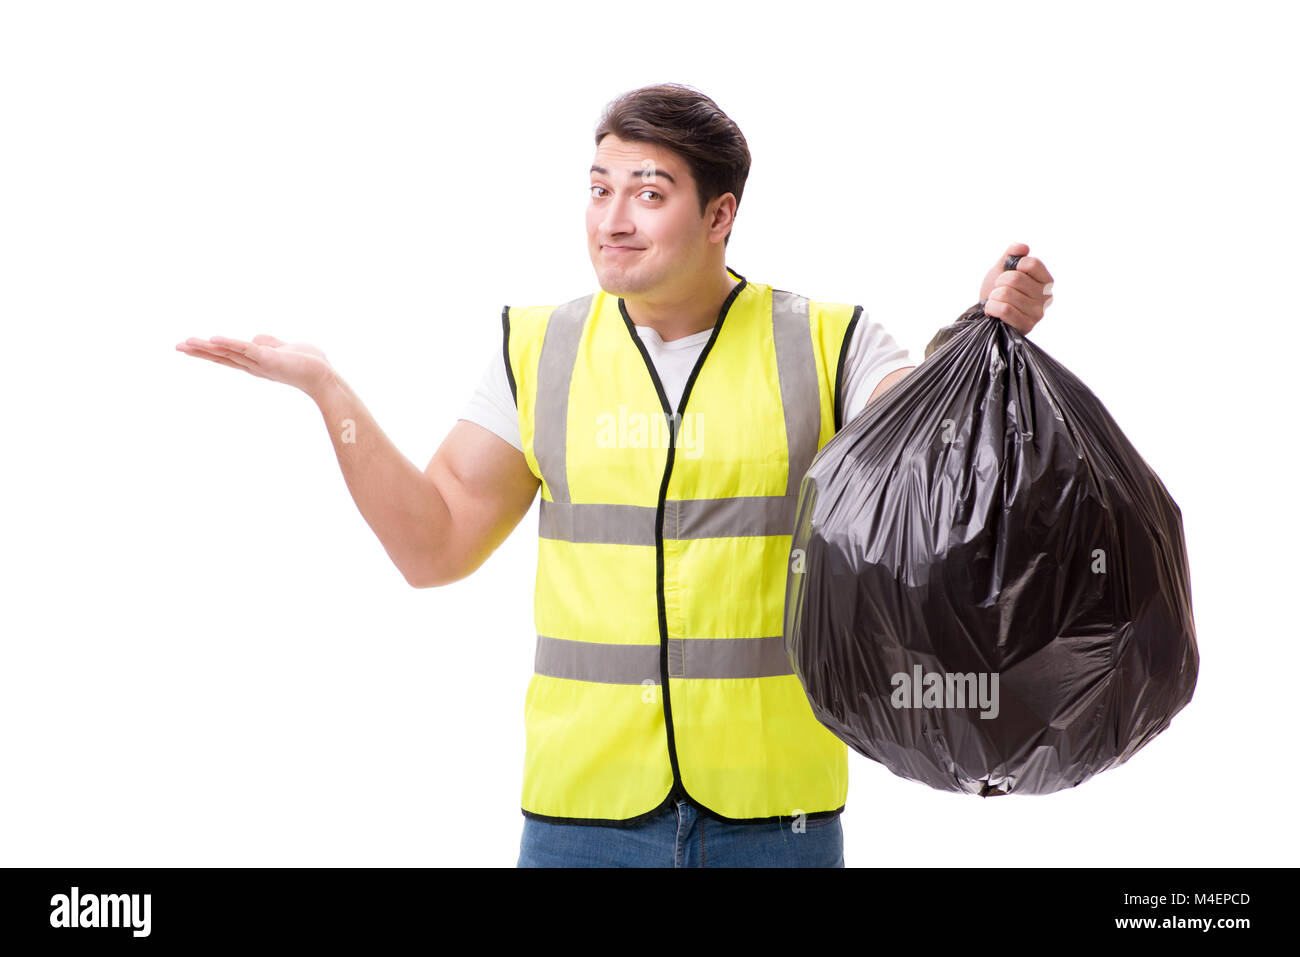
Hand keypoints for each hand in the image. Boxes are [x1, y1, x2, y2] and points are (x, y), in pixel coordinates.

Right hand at [175, 334, 335, 398]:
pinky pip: (245, 349)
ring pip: (228, 353)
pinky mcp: (268, 359)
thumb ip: (270, 343)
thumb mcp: (285, 349)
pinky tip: (213, 339)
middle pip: (222, 356)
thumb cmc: (308, 364)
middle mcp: (253, 365)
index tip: (189, 345)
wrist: (324, 377)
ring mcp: (259, 362)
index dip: (209, 350)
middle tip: (177, 346)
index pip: (227, 355)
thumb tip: (255, 338)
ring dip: (206, 347)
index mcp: (255, 362)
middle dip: (199, 351)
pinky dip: (230, 343)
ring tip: (186, 343)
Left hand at [978, 242, 1053, 335]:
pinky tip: (993, 312)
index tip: (1008, 274)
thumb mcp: (1002, 269)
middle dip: (999, 283)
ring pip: (1006, 294)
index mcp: (1045, 280)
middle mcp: (1046, 296)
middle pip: (1015, 278)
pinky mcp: (1027, 326)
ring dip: (993, 297)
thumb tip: (1023, 247)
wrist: (984, 315)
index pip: (1032, 263)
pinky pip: (1004, 309)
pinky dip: (992, 308)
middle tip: (998, 291)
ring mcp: (1038, 313)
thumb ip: (1011, 255)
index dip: (1014, 266)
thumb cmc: (996, 291)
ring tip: (996, 302)